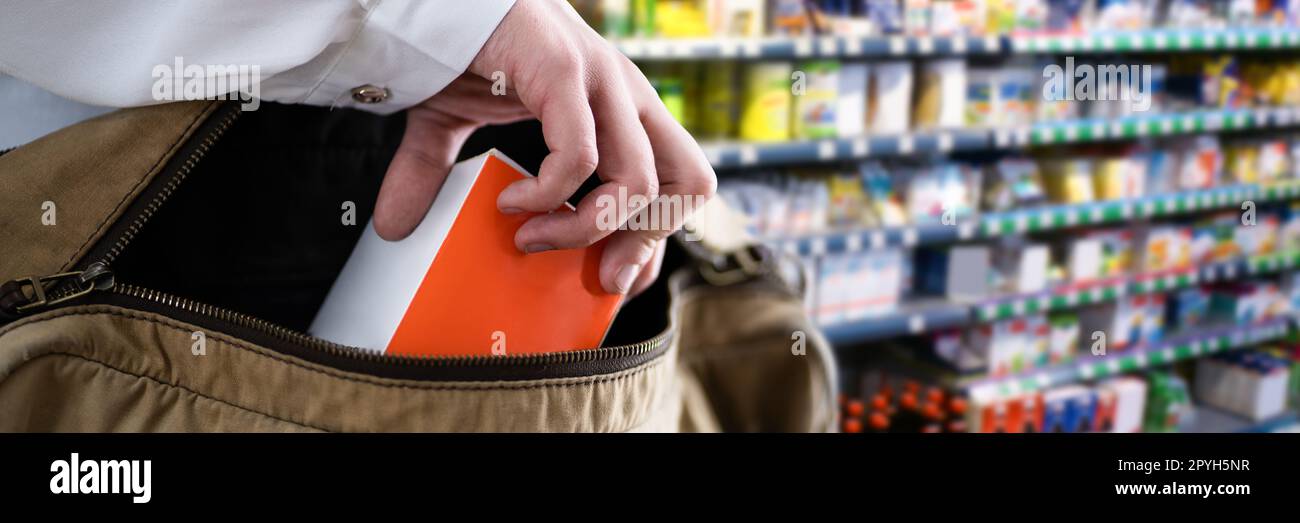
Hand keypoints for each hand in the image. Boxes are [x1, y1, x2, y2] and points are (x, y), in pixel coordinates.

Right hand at [372, 0, 715, 296]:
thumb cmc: (459, 50)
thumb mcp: (458, 128)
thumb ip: (441, 179)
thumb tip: (394, 228)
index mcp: (623, 110)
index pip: (680, 181)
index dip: (657, 241)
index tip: (610, 280)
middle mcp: (626, 95)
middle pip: (689, 180)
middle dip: (648, 242)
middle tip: (595, 275)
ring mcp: (601, 81)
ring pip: (638, 181)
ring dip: (583, 230)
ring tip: (529, 238)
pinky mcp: (563, 72)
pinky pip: (578, 157)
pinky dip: (547, 196)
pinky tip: (511, 202)